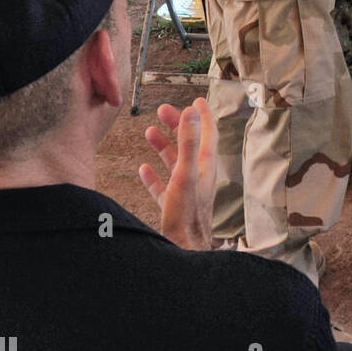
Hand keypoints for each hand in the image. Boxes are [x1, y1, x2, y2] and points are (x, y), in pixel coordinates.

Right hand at [139, 98, 216, 250]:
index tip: (197, 100)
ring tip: (149, 132)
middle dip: (177, 125)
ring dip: (163, 146)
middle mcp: (198, 176)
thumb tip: (192, 110)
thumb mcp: (186, 172)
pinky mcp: (174, 206)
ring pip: (175, 163)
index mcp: (204, 165)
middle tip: (162, 110)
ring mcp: (186, 191)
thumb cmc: (187, 214)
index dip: (203, 115)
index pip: (208, 133)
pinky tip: (143, 170)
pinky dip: (153, 176)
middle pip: (189, 144)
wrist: (183, 251)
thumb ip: (189, 141)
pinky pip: (163, 186)